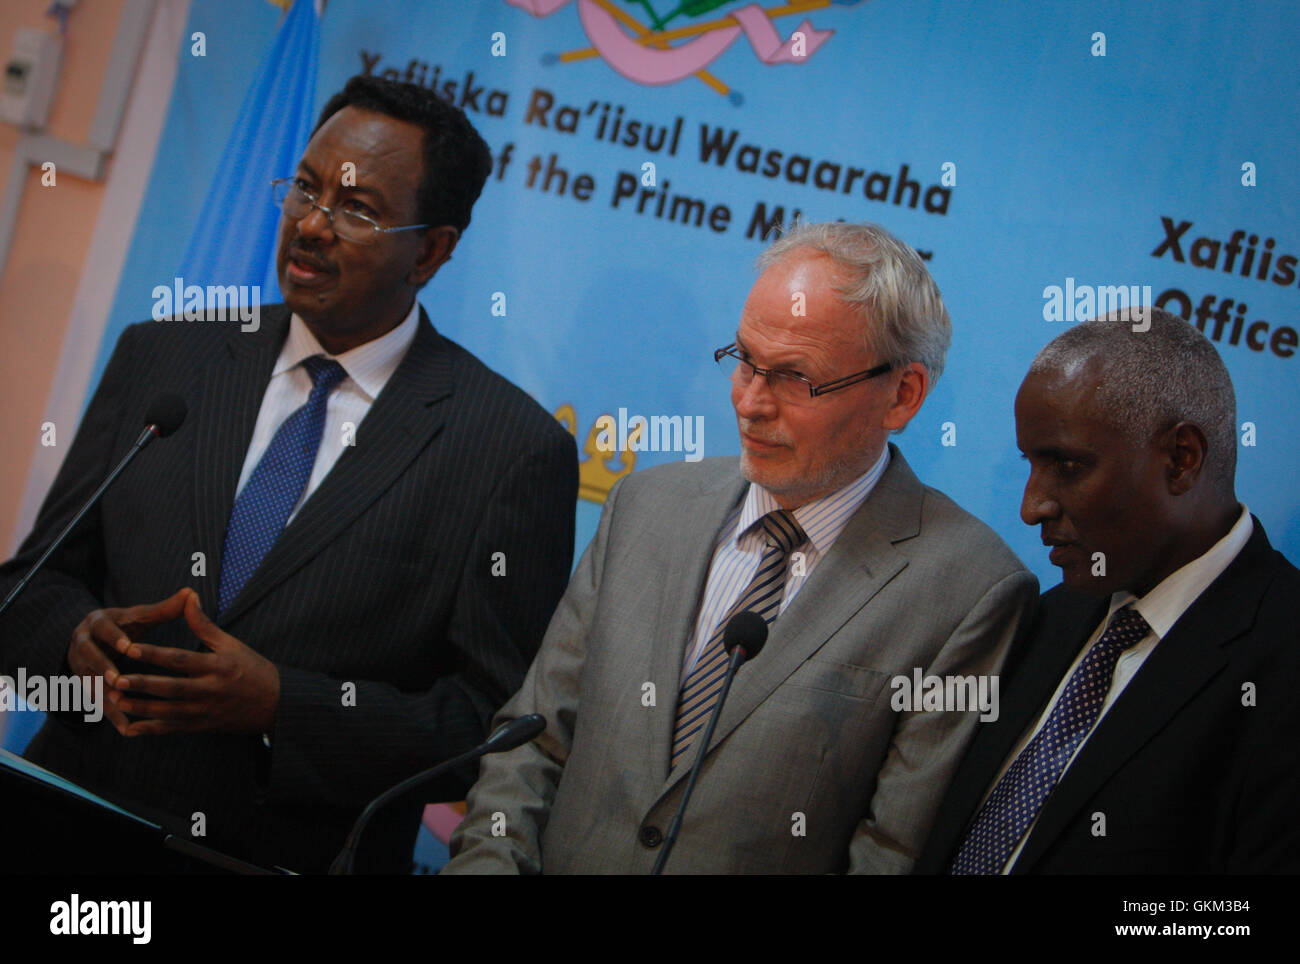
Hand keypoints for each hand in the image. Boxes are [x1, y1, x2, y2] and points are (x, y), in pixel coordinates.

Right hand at [67, 588, 190, 735]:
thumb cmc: (124, 626)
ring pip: (89, 680)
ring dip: (102, 692)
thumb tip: (190, 592)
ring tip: (120, 704)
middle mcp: (83, 642)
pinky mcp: (83, 684)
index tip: (128, 646)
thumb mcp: (139, 616)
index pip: (104, 628)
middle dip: (102, 666)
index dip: (114, 637)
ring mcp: (79, 664)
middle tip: (116, 679)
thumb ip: (163, 608)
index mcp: (98, 622)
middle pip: (89, 655)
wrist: (92, 638)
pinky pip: (95, 701)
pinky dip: (110, 714)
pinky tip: (126, 728)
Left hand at [109, 588, 280, 736]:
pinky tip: (131, 728)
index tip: (130, 649)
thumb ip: (204, 624)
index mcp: (218, 667)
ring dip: (141, 708)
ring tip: (116, 701)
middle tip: (114, 680)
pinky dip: (152, 730)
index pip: (180, 659)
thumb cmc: (253, 669)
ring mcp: (207, 711)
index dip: (154, 654)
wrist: (277, 704)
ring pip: (168, 712)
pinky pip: (173, 729)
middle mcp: (211, 690)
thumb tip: (188, 596)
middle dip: (142, 685)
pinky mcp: (204, 727)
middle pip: (171, 688)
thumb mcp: (232, 644)